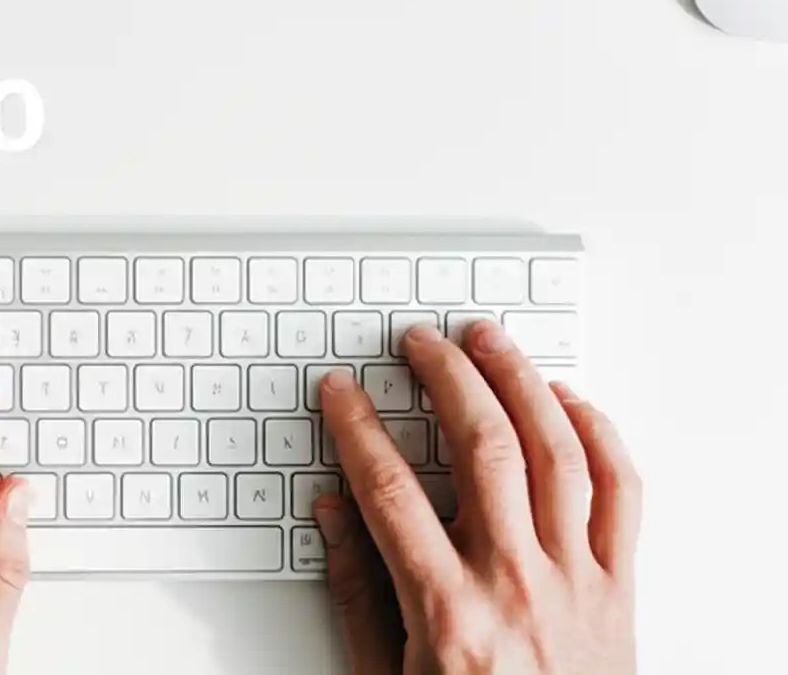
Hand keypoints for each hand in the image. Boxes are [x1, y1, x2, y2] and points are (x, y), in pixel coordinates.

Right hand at [314, 320, 640, 674]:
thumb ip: (358, 592)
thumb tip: (333, 513)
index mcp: (448, 613)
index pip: (390, 492)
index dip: (357, 430)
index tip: (340, 394)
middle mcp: (517, 584)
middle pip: (481, 449)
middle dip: (446, 379)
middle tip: (420, 342)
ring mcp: (576, 581)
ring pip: (555, 453)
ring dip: (521, 383)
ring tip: (491, 342)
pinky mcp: (619, 587)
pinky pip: (623, 493)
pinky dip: (600, 436)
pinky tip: (570, 402)